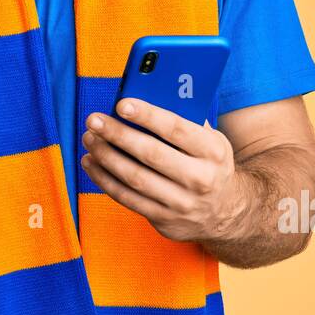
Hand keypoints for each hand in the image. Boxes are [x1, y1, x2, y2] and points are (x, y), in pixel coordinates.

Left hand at [81, 98, 245, 244]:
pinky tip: (91, 162)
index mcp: (213, 152)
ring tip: (90, 138)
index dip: (147, 115)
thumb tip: (147, 94)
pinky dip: (104, 179)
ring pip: (135, 178)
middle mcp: (200, 179)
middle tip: (94, 120)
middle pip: (151, 154)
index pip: (176, 129)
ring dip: (106, 156)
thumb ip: (186, 119)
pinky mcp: (164, 220)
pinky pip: (127, 198)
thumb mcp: (211, 140)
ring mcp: (181, 203)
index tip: (121, 104)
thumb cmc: (208, 163)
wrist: (225, 211)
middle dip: (118, 134)